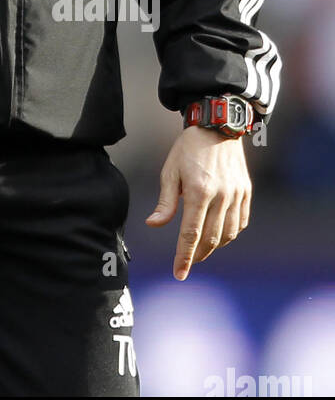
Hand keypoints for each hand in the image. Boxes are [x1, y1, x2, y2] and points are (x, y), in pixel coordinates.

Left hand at [146, 125, 251, 279]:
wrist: (217, 126)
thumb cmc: (188, 148)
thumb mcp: (170, 171)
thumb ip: (165, 201)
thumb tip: (153, 224)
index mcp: (199, 192)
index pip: (191, 234)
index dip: (184, 256)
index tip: (179, 273)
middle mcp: (221, 196)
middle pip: (210, 239)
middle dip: (198, 255)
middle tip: (187, 263)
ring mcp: (236, 195)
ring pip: (228, 234)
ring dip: (214, 247)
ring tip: (200, 250)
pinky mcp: (246, 192)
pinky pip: (240, 222)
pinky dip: (230, 233)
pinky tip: (219, 234)